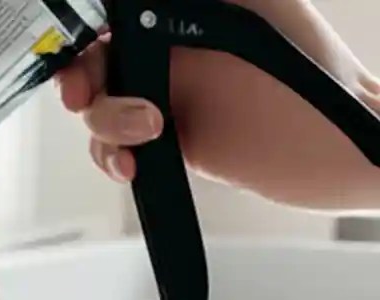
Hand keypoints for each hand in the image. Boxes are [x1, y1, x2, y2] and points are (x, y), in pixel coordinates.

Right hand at [56, 0, 379, 209]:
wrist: (339, 149)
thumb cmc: (317, 71)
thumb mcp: (259, 6)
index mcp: (182, 11)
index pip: (113, 16)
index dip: (84, 33)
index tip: (83, 50)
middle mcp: (168, 50)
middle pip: (94, 61)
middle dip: (79, 80)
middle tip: (84, 97)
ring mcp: (164, 98)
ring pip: (97, 108)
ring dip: (105, 124)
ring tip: (147, 133)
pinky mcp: (166, 144)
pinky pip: (115, 148)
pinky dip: (112, 158)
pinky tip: (133, 165)